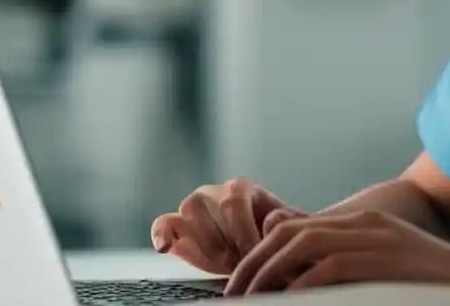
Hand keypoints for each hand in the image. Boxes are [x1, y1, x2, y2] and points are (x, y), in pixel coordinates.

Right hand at [150, 178, 308, 274]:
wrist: (260, 252)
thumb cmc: (275, 238)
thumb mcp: (288, 228)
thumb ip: (286, 221)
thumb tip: (275, 221)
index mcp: (242, 189)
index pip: (234, 201)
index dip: (243, 232)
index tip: (257, 254)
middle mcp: (215, 193)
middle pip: (209, 204)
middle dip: (225, 239)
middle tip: (241, 261)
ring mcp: (195, 208)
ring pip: (188, 209)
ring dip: (204, 240)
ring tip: (223, 262)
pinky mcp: (177, 227)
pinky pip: (163, 223)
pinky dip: (161, 234)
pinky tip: (166, 248)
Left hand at [224, 209, 449, 295]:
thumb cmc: (431, 280)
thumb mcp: (386, 262)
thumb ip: (349, 261)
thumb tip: (306, 276)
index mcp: (363, 222)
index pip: (298, 228)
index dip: (264, 251)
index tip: (244, 280)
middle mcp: (364, 224)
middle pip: (292, 234)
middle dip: (257, 262)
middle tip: (235, 291)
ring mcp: (374, 239)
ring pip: (303, 245)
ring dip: (269, 272)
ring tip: (251, 297)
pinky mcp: (381, 260)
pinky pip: (329, 267)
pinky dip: (302, 283)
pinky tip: (287, 298)